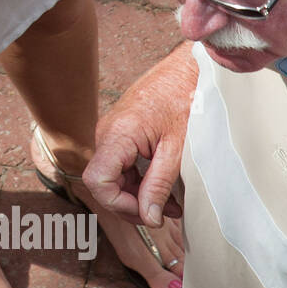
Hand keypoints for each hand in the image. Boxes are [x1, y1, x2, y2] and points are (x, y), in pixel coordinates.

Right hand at [82, 44, 195, 226]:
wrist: (188, 69)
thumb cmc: (186, 100)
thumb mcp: (178, 149)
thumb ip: (159, 185)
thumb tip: (149, 219)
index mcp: (118, 135)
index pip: (98, 182)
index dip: (120, 204)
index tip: (149, 212)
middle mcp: (107, 134)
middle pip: (104, 184)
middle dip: (132, 204)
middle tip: (166, 214)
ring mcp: (111, 133)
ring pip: (113, 178)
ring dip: (138, 195)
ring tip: (171, 204)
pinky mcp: (120, 134)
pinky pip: (121, 166)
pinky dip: (139, 181)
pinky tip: (164, 188)